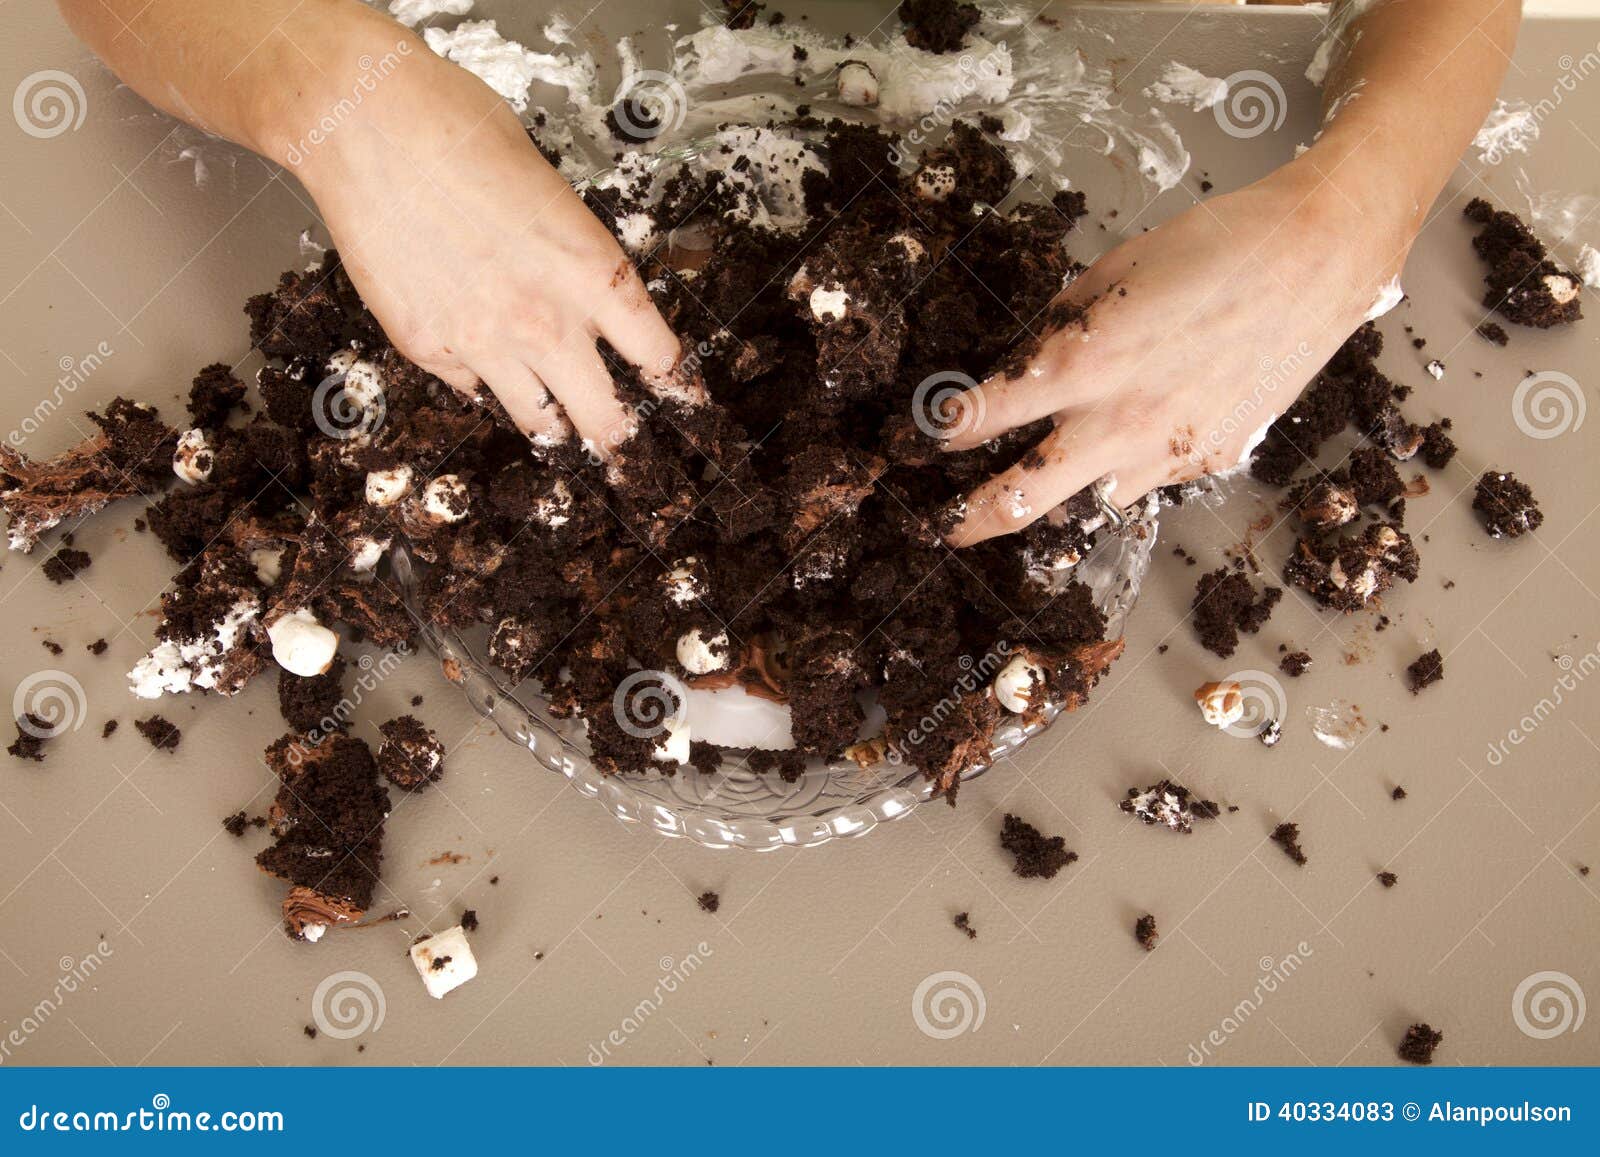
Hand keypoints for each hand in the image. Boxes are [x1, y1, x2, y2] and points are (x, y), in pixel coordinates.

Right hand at [293, 37, 689, 452]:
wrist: (362, 124)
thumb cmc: (457, 127)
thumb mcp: (550, 188)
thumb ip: (573, 254)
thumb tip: (584, 288)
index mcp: (591, 272)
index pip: (656, 356)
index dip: (672, 381)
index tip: (678, 394)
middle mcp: (544, 321)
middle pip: (605, 417)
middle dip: (617, 431)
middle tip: (619, 436)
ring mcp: (482, 343)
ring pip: (538, 420)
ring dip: (551, 418)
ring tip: (556, 417)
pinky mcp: (425, 349)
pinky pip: (470, 388)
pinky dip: (480, 379)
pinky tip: (479, 357)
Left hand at [943, 165, 1410, 546]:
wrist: (1316, 260)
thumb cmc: (1212, 248)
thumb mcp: (1112, 272)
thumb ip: (1060, 329)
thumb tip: (1024, 367)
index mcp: (1081, 365)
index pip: (984, 416)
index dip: (946, 429)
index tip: (931, 434)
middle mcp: (1117, 422)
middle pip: (1021, 499)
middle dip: (970, 520)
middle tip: (944, 528)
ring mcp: (1165, 453)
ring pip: (1088, 501)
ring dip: (1061, 491)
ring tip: (1053, 472)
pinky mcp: (1207, 462)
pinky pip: (1148, 479)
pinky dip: (1128, 464)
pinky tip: (1142, 428)